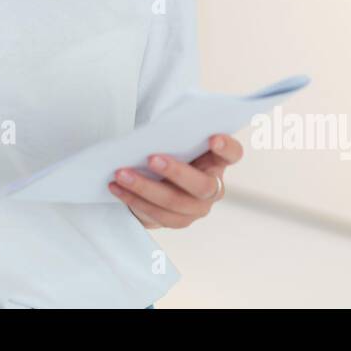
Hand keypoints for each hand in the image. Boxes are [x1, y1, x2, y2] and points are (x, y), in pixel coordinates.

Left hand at [107, 134, 242, 228]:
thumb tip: (153, 130)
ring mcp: (197, 207)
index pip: (233, 153)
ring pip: (175, 203)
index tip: (213, 138)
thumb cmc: (167, 150)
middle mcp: (213, 186)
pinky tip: (117, 188)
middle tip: (151, 158)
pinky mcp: (178, 220)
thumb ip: (174, 134)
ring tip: (121, 174)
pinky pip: (158, 215)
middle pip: (203, 186)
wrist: (156, 179)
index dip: (226, 147)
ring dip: (145, 188)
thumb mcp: (174, 138)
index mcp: (217, 160)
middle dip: (176, 172)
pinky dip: (134, 200)